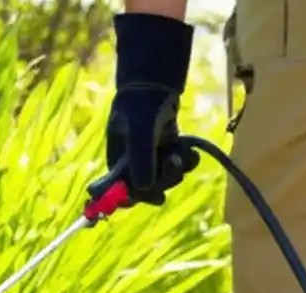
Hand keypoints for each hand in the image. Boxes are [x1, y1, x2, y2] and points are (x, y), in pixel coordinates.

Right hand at [102, 12, 199, 205]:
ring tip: (181, 156)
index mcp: (117, 161)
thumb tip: (144, 189)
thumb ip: (141, 161)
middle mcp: (131, 162)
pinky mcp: (165, 149)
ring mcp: (149, 155)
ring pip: (164, 177)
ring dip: (176, 170)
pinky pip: (176, 164)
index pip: (121, 190)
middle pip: (147, 187)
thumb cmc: (140, 105)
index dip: (136, 197)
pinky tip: (189, 151)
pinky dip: (184, 160)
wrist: (154, 81)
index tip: (154, 197)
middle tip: (172, 168)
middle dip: (162, 181)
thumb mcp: (139, 133)